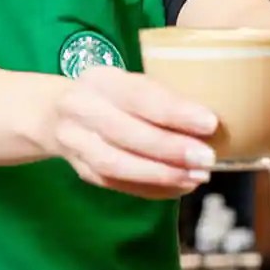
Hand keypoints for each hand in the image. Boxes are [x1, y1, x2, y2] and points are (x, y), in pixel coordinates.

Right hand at [48, 64, 219, 199]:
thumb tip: (214, 120)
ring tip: (195, 177)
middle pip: (125, 133)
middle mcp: (82, 109)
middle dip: (170, 148)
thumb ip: (160, 96)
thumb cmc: (110, 95)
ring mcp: (76, 143)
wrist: (54, 113)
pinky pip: (117, 184)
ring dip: (160, 174)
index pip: (137, 95)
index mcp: (100, 80)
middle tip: (207, 158)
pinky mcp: (81, 170)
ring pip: (116, 164)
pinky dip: (151, 188)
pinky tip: (179, 187)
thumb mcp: (127, 82)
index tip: (209, 122)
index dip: (174, 110)